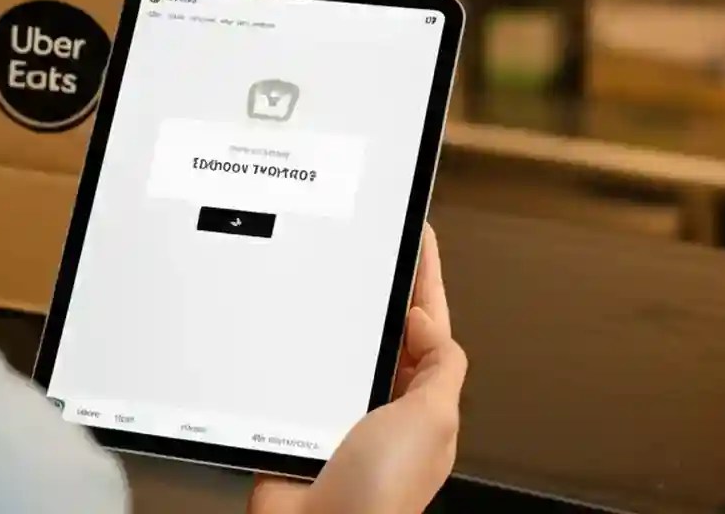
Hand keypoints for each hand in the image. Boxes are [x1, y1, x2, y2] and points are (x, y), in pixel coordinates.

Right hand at [248, 223, 466, 513]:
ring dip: (330, 318)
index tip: (420, 236)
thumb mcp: (433, 419)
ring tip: (329, 270)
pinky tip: (283, 330)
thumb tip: (424, 320)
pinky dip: (288, 352)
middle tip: (371, 238)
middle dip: (378, 288)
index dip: (425, 277)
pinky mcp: (294, 423)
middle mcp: (381, 407)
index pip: (429, 325)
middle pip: (382, 330)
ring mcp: (336, 414)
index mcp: (423, 403)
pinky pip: (293, 375)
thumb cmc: (380, 497)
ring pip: (336, 348)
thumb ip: (441, 366)